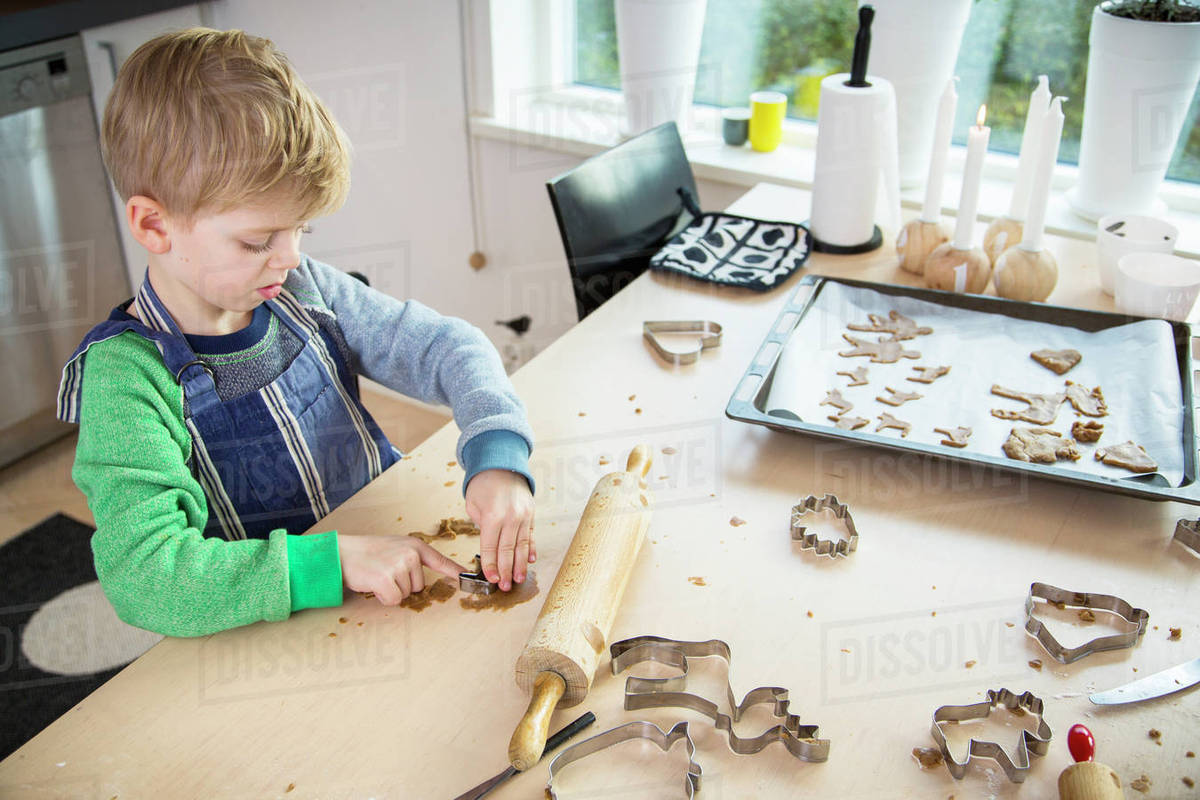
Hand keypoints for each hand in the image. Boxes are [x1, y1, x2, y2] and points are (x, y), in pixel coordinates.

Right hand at [337, 534, 465, 604]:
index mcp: (415, 546)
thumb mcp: (397, 548)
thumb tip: (425, 579)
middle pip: (419, 586)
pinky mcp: (386, 579)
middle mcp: (410, 555)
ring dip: (391, 590)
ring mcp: (399, 566)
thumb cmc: (369, 553)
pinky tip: (374, 584)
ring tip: (378, 575)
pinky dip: (383, 597)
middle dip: (402, 585)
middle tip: (386, 572)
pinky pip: (394, 600)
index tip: (467, 580)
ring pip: (406, 594)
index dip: (454, 573)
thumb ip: (414, 559)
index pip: (441, 562)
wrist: (343, 553)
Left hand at [465, 469, 534, 590]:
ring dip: (520, 565)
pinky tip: (531, 561)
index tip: (492, 579)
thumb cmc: (483, 484)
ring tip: (519, 579)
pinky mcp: (531, 514)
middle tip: (505, 587)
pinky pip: (531, 535)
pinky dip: (531, 549)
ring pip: (522, 546)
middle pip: (508, 550)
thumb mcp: (473, 504)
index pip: (490, 548)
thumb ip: (480, 526)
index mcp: (493, 516)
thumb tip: (488, 546)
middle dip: (506, 570)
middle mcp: (511, 517)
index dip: (490, 566)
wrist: (502, 464)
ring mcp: (524, 516)